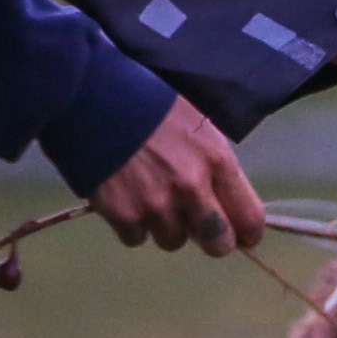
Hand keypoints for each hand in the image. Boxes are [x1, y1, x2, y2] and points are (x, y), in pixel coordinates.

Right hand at [88, 99, 266, 254]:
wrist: (87, 94)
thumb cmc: (144, 98)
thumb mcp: (194, 123)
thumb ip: (212, 162)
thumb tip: (220, 195)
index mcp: (217, 161)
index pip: (249, 216)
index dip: (247, 232)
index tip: (243, 237)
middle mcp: (192, 189)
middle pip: (217, 243)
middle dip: (211, 240)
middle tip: (197, 228)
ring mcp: (156, 205)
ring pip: (172, 241)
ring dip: (165, 227)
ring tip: (149, 199)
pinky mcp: (121, 214)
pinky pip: (135, 238)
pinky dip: (131, 225)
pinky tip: (124, 199)